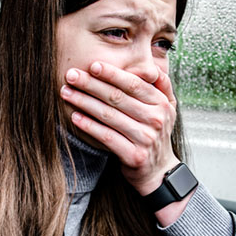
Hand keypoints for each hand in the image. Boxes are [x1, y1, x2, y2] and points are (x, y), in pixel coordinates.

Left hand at [60, 61, 180, 196]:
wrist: (159, 170)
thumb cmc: (156, 132)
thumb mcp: (168, 107)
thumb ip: (162, 84)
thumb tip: (149, 66)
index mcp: (162, 104)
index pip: (134, 84)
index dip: (112, 73)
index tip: (92, 65)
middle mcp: (156, 120)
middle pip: (118, 98)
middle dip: (91, 84)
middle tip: (71, 75)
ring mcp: (145, 138)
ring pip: (109, 116)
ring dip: (84, 102)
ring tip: (66, 93)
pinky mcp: (134, 155)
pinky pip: (107, 137)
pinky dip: (89, 126)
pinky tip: (75, 117)